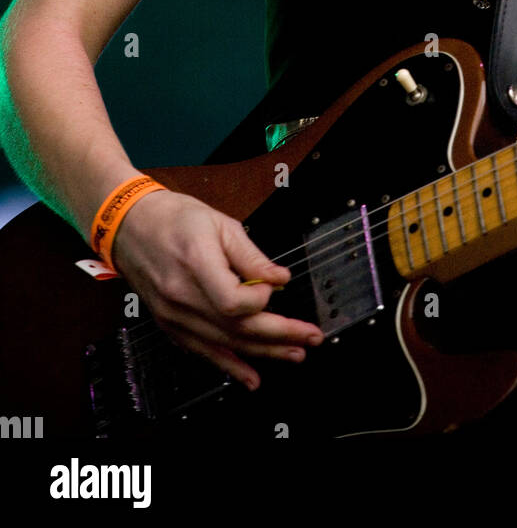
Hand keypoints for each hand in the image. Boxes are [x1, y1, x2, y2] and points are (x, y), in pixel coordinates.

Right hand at [110, 188, 324, 389]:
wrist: (129, 226)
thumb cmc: (174, 218)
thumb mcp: (219, 223)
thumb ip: (251, 256)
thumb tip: (280, 278)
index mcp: (196, 262)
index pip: (231, 300)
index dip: (260, 299)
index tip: (274, 286)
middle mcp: (182, 295)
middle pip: (235, 326)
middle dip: (279, 335)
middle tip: (310, 337)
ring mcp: (173, 315)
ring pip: (224, 343)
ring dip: (263, 352)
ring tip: (295, 354)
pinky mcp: (170, 325)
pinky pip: (203, 351)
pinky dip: (230, 366)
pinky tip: (251, 377)